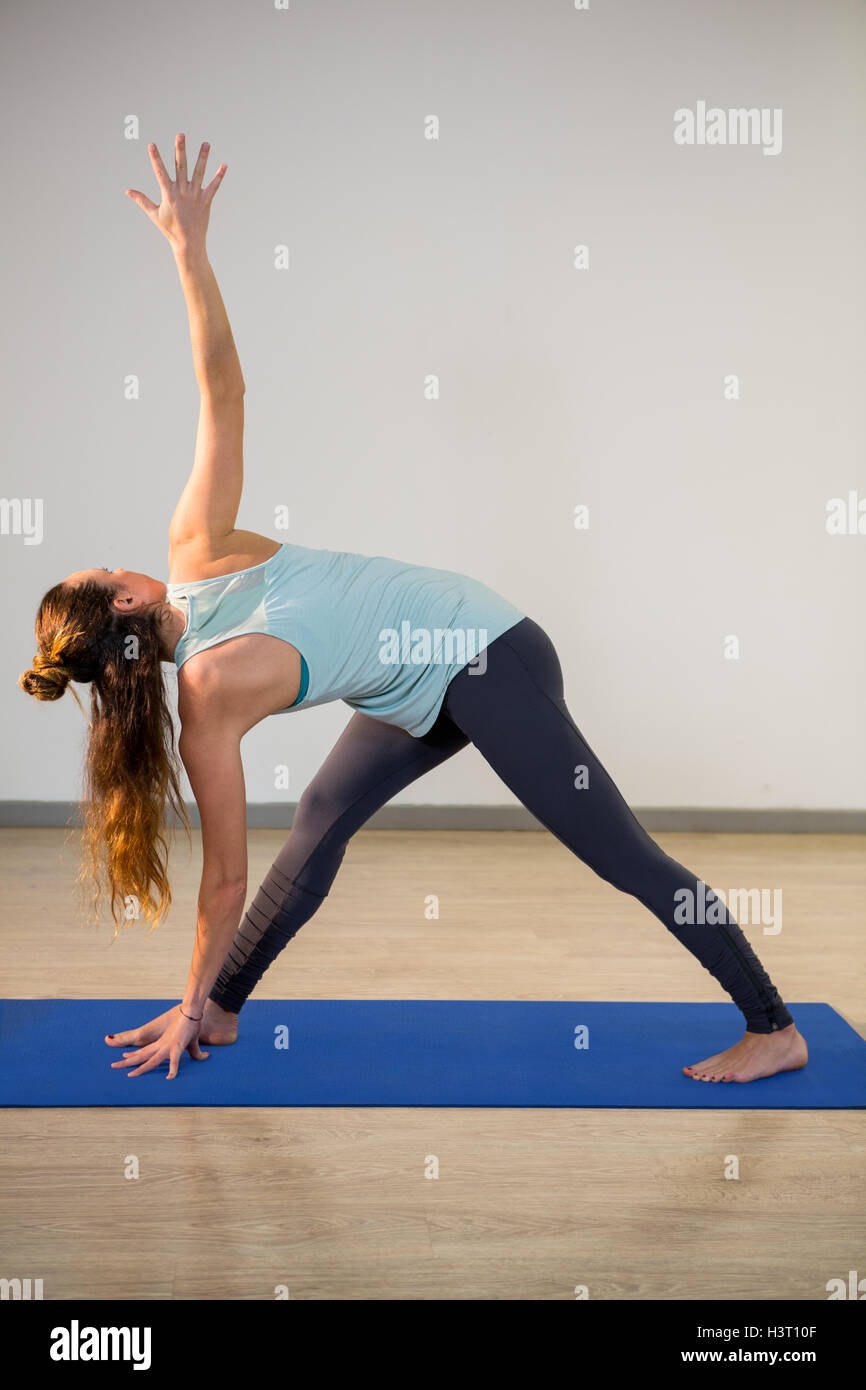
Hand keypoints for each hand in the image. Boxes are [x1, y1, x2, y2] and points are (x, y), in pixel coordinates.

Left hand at [109, 1004, 209, 1078]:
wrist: (193, 1011)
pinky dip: (173, 1069)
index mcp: (162, 1042)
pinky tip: (170, 1077)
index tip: (124, 1056)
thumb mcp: (193, 1042)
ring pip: (151, 1060)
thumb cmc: (192, 1025)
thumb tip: (206, 1057)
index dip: (134, 1054)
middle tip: (113, 1066)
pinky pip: (175, 1060)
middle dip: (127, 1062)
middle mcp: (161, 1045)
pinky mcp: (177, 1046)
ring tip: (130, 1076)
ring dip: (140, 1068)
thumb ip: (197, 1053)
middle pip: (141, 1055)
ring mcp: (168, 1046)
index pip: (145, 1050)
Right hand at [125, 133, 226, 253]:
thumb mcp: (154, 214)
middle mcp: (182, 193)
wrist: (188, 244)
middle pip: (181, 167)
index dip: (155, 158)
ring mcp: (195, 196)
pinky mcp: (206, 201)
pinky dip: (219, 176)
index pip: (160, 172)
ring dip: (203, 158)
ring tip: (206, 144)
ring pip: (199, 173)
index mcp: (168, 194)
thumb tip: (128, 191)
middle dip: (180, 150)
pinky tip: (224, 165)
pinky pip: (213, 187)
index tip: (151, 145)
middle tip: (180, 134)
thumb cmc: (170, 229)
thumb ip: (142, 200)